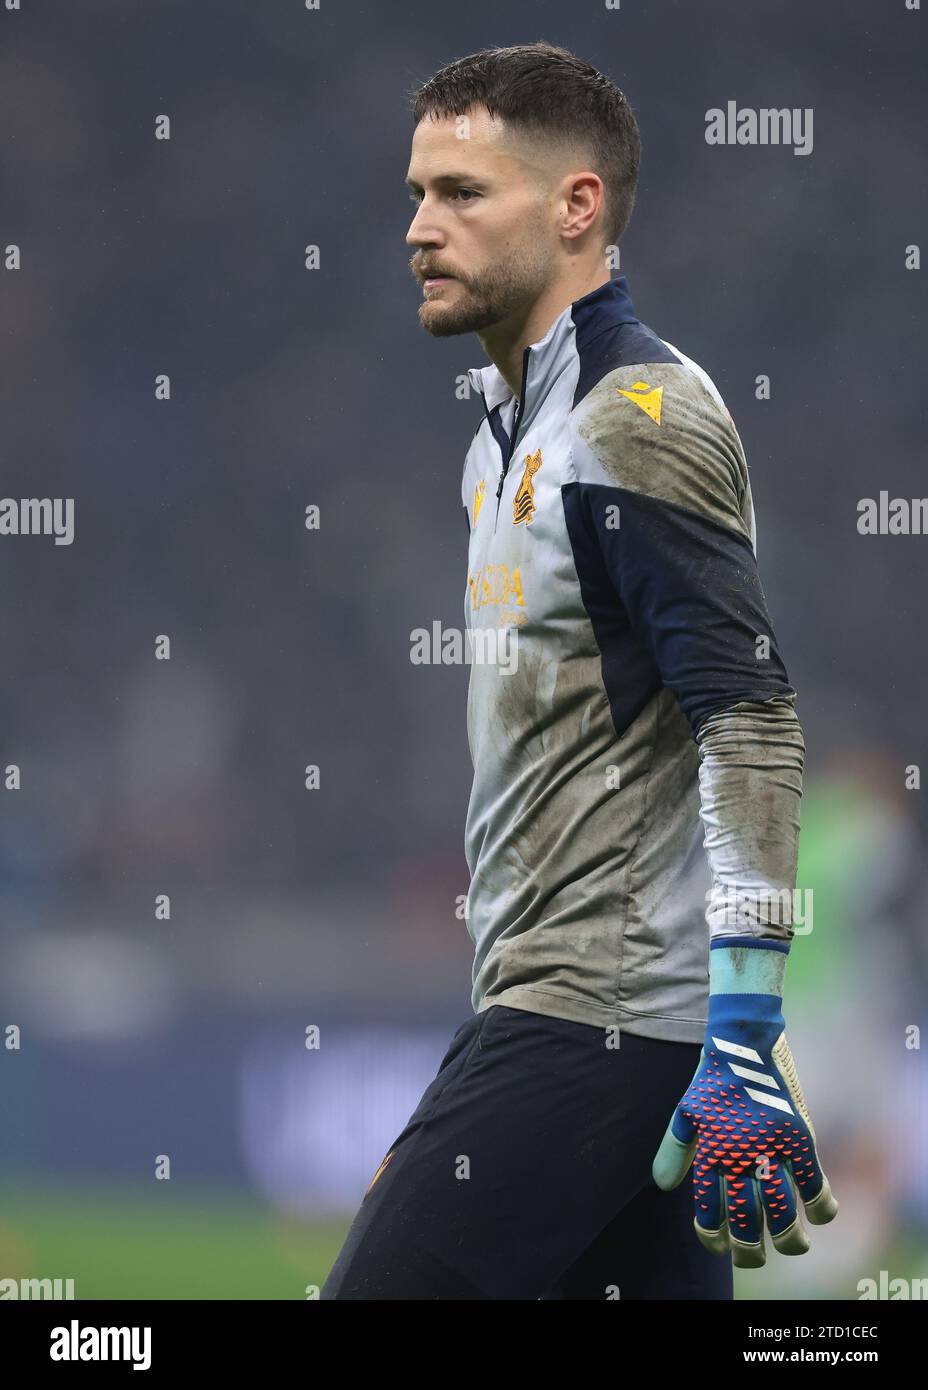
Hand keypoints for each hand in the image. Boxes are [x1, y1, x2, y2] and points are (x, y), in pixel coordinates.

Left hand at [652, 937, 837, 1267]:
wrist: (744, 1036)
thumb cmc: (713, 1075)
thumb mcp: (686, 1111)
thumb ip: (675, 1151)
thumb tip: (665, 1188)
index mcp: (709, 1153)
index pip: (710, 1213)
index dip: (713, 1237)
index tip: (719, 1244)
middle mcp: (738, 1156)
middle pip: (746, 1222)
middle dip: (748, 1251)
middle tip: (750, 1258)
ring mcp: (771, 1148)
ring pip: (783, 1212)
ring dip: (788, 1239)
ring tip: (791, 1246)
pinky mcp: (799, 1136)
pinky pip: (816, 1183)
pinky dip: (822, 1206)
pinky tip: (821, 1215)